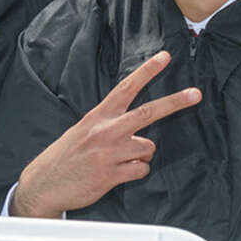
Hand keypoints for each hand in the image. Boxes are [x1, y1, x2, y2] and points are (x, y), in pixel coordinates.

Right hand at [10, 50, 200, 217]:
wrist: (44, 183)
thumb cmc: (66, 156)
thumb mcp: (83, 129)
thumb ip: (108, 123)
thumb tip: (136, 127)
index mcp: (98, 116)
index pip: (127, 87)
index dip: (147, 71)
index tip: (165, 57)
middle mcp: (105, 130)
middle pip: (148, 112)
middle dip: (175, 102)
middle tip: (195, 94)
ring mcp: (109, 152)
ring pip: (147, 147)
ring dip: (141, 154)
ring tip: (120, 160)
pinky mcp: (110, 175)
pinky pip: (141, 169)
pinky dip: (136, 171)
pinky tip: (118, 174)